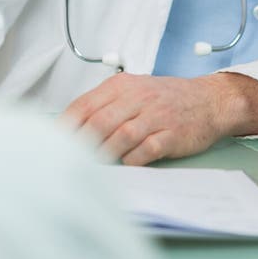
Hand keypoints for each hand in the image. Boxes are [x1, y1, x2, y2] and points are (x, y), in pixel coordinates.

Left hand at [62, 71, 257, 165]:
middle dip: (79, 147)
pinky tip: (122, 170)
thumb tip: (68, 131)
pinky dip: (129, 163)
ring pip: (119, 137)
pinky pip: (144, 151)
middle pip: (98, 123)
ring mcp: (155, 115)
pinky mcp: (170, 134)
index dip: (64, 129)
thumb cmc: (166, 99)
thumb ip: (104, 107)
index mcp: (122, 86)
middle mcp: (137, 98)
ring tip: (88, 172)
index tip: (48, 148)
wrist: (209, 100)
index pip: (83, 106)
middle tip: (63, 166)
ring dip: (101, 157)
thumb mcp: (134, 92)